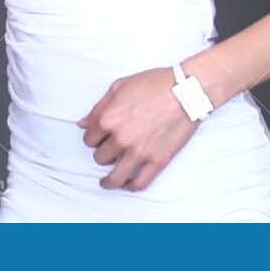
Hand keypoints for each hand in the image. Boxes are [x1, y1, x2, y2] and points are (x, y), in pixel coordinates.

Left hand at [77, 67, 197, 191]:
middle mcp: (120, 139)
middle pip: (100, 157)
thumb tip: (82, 123)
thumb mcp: (120, 86)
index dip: (93, 138)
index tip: (98, 138)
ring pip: (115, 177)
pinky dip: (131, 186)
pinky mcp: (157, 161)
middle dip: (103, 153)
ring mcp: (139, 152)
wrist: (186, 91)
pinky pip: (140, 182)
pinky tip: (128, 184)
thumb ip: (98, 107)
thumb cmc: (155, 84)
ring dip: (108, 181)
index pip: (89, 139)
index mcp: (109, 119)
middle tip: (109, 151)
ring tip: (107, 182)